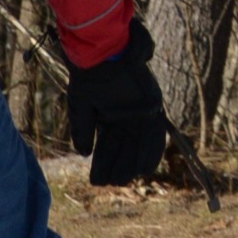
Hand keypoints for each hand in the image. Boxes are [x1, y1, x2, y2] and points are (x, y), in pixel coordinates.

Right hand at [66, 18, 168, 186]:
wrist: (101, 54)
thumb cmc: (89, 76)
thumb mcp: (81, 108)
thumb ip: (84, 131)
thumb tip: (83, 154)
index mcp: (110, 115)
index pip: (108, 146)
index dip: (102, 163)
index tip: (96, 181)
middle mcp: (127, 116)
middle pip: (124, 149)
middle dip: (116, 167)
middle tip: (108, 183)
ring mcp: (141, 112)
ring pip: (139, 147)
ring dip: (132, 165)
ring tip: (122, 181)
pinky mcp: (153, 106)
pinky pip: (155, 137)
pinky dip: (150, 154)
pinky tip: (141, 170)